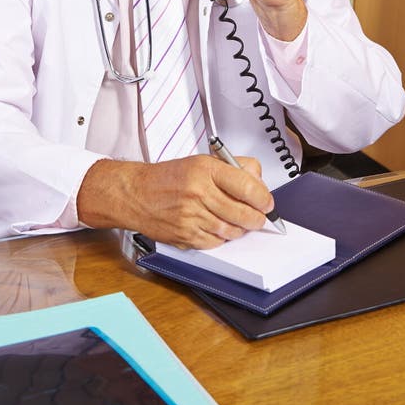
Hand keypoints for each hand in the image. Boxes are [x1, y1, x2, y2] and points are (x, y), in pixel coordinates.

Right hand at [76, 155, 274, 248]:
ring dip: (240, 229)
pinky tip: (218, 228)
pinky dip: (222, 238)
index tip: (267, 202)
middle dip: (257, 218)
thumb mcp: (201, 161)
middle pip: (243, 213)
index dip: (263, 198)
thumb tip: (258, 180)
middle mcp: (198, 192)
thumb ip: (232, 168)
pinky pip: (215, 242)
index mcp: (205, 169)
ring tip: (239, 222)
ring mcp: (191, 216)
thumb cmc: (168, 177)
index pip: (247, 185)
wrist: (136, 193)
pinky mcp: (185, 235)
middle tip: (260, 217)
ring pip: (232, 231)